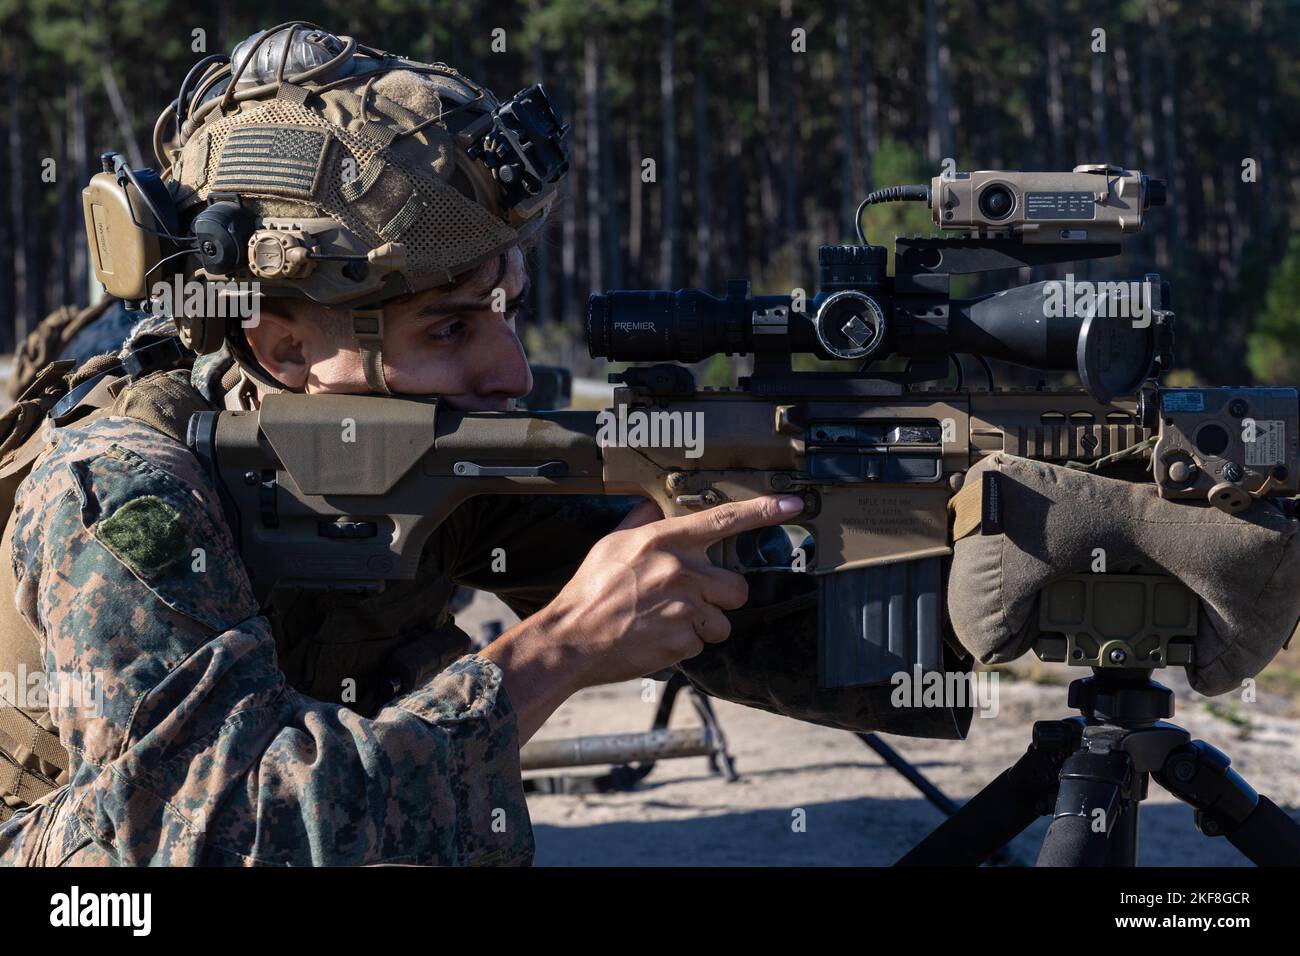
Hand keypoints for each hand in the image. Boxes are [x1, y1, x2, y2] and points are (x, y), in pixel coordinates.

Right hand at [536, 493, 805, 687]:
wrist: (572, 638)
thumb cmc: (590, 590)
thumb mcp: (612, 543)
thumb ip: (643, 522)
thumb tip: (658, 504)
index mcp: (666, 540)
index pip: (724, 519)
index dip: (764, 510)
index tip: (792, 504)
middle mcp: (681, 571)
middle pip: (737, 587)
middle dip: (720, 597)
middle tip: (691, 599)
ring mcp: (685, 609)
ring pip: (723, 621)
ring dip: (704, 624)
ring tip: (667, 620)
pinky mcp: (682, 642)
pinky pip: (701, 644)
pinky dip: (684, 644)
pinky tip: (657, 636)